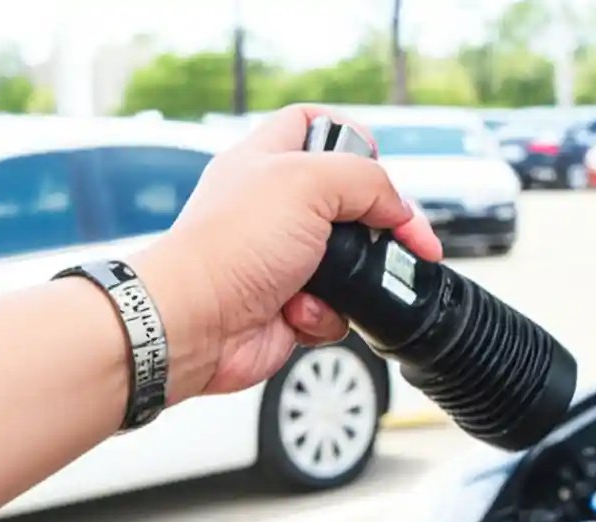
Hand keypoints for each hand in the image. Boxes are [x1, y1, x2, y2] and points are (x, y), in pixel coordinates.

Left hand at [133, 104, 442, 403]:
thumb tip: (397, 210)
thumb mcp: (307, 183)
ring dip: (354, 276)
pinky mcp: (291, 303)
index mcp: (268, 162)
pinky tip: (300, 310)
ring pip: (352, 260)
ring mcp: (284, 257)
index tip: (377, 160)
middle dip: (376, 223)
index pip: (313, 125)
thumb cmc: (226, 248)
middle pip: (348, 201)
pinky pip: (338, 305)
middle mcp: (275, 207)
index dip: (350, 135)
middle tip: (399, 235)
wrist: (196, 324)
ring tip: (333, 282)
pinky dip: (328, 312)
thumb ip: (366, 182)